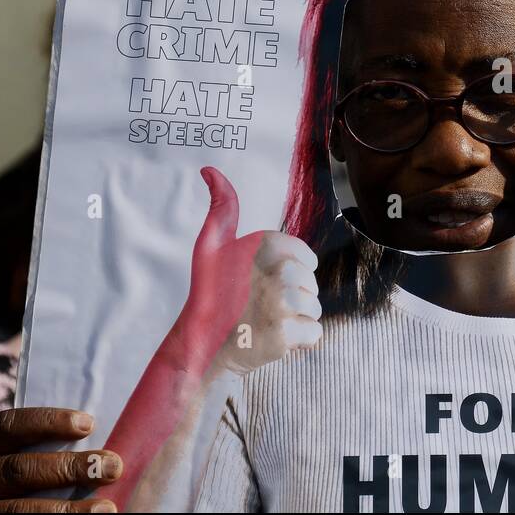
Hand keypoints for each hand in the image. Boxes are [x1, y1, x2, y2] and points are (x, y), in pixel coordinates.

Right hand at [0, 408, 121, 512]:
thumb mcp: (17, 470)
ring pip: (14, 511)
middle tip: (112, 467)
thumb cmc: (18, 495)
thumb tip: (99, 442)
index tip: (88, 424)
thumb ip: (44, 454)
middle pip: (14, 470)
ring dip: (65, 509)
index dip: (47, 422)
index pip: (4, 426)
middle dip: (67, 467)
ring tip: (106, 508)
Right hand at [191, 167, 322, 375]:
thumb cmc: (209, 293)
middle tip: (260, 304)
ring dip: (296, 318)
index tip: (263, 282)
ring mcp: (283, 302)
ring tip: (266, 321)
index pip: (306, 258)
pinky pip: (315, 333)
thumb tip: (210, 170)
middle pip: (310, 283)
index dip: (289, 272)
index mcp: (267, 244)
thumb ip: (222, 206)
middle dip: (292, 296)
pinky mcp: (286, 333)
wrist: (199, 345)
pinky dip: (300, 340)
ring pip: (314, 307)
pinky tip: (275, 337)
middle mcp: (278, 269)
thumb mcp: (210, 244)